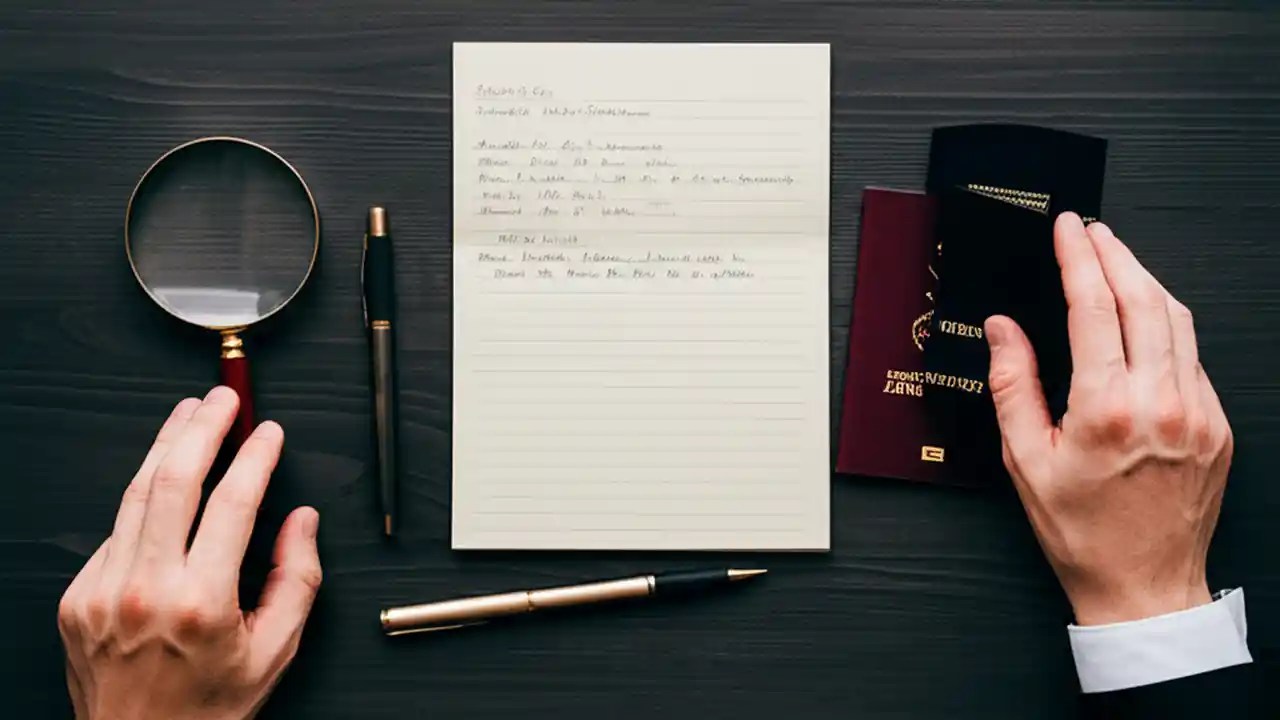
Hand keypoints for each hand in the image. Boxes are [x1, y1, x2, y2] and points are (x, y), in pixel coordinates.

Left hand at [58, 387, 322, 718]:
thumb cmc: (208, 707)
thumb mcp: (275, 652)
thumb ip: (297, 580)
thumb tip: (301, 522)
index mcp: (200, 603)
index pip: (232, 504)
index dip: (254, 458)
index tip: (268, 433)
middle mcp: (145, 590)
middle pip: (174, 482)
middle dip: (202, 429)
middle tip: (222, 399)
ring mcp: (103, 590)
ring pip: (135, 494)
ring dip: (165, 446)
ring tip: (188, 415)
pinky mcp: (78, 595)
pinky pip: (115, 529)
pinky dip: (142, 496)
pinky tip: (162, 478)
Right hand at [985, 213, 1230, 625]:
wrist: (1145, 585)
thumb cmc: (1081, 531)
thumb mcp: (1026, 461)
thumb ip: (1013, 385)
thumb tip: (1003, 330)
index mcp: (1106, 409)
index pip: (1094, 307)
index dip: (1078, 258)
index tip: (1068, 228)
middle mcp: (1160, 403)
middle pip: (1143, 299)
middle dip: (1116, 253)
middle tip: (1092, 230)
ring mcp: (1198, 413)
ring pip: (1177, 320)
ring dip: (1146, 280)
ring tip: (1118, 261)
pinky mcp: (1217, 425)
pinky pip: (1193, 357)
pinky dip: (1167, 324)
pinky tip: (1145, 320)